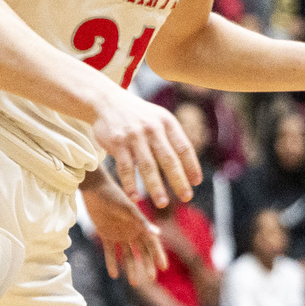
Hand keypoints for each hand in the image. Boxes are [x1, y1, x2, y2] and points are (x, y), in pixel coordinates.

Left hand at [84, 178, 165, 282]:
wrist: (95, 189)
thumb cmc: (114, 196)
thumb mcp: (129, 209)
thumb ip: (142, 222)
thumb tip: (158, 233)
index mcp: (140, 225)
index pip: (152, 243)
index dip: (158, 255)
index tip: (163, 267)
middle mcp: (132, 231)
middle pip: (142, 252)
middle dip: (147, 265)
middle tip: (151, 279)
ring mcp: (119, 234)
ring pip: (127, 255)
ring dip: (131, 268)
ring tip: (134, 283)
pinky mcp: (105, 235)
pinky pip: (110, 252)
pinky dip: (112, 263)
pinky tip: (114, 275)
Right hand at [91, 87, 199, 203]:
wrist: (107, 101)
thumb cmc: (140, 116)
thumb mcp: (160, 119)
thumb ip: (173, 139)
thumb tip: (189, 168)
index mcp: (168, 122)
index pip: (184, 147)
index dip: (192, 166)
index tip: (196, 183)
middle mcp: (153, 128)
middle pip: (169, 159)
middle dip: (178, 180)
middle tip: (186, 198)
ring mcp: (134, 136)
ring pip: (148, 166)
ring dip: (156, 187)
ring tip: (162, 203)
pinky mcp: (117, 143)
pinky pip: (126, 167)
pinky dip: (130, 184)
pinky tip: (135, 198)